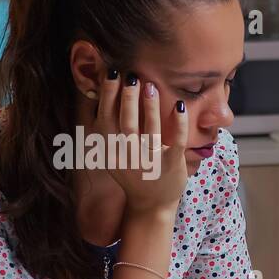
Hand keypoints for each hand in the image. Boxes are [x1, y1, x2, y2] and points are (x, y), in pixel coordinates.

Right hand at [93, 69, 188, 216]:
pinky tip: (178, 105)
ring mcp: (150, 161)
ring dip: (149, 106)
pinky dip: (178, 122)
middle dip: (127, 97)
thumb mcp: (112, 154)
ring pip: (149, 130)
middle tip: (131, 76)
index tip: (111, 73)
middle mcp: (128, 156)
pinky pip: (176, 141)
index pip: (105, 118)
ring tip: (150, 85)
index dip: (107, 95)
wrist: (150, 205)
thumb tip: (101, 92)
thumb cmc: (132, 173)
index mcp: (111, 151)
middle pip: (125, 122)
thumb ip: (106, 129)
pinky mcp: (171, 165)